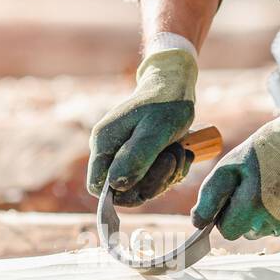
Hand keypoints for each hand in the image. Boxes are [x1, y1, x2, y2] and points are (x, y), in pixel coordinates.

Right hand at [87, 49, 197, 205]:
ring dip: (166, 176)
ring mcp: (123, 153)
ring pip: (141, 186)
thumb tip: (117, 185)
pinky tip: (181, 154)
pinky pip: (152, 178)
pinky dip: (171, 172)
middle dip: (153, 182)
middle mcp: (109, 150)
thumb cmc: (166, 104)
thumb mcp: (156, 131)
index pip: (98, 186)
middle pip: (123, 189)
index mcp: (104, 143)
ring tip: (179, 151)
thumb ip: (136, 158)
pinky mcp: (138, 156)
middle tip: (174, 158)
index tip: (149, 184)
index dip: (122, 194)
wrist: (175, 85)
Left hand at [191, 104, 279, 239]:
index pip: (228, 231)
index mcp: (251, 206)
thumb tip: (198, 222)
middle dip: (249, 215)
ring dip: (271, 214)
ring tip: (279, 184)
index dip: (228, 214)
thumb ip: (210, 196)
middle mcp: (275, 221)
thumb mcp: (231, 164)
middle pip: (250, 233)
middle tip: (260, 185)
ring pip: (273, 230)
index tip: (237, 196)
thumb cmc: (268, 148)